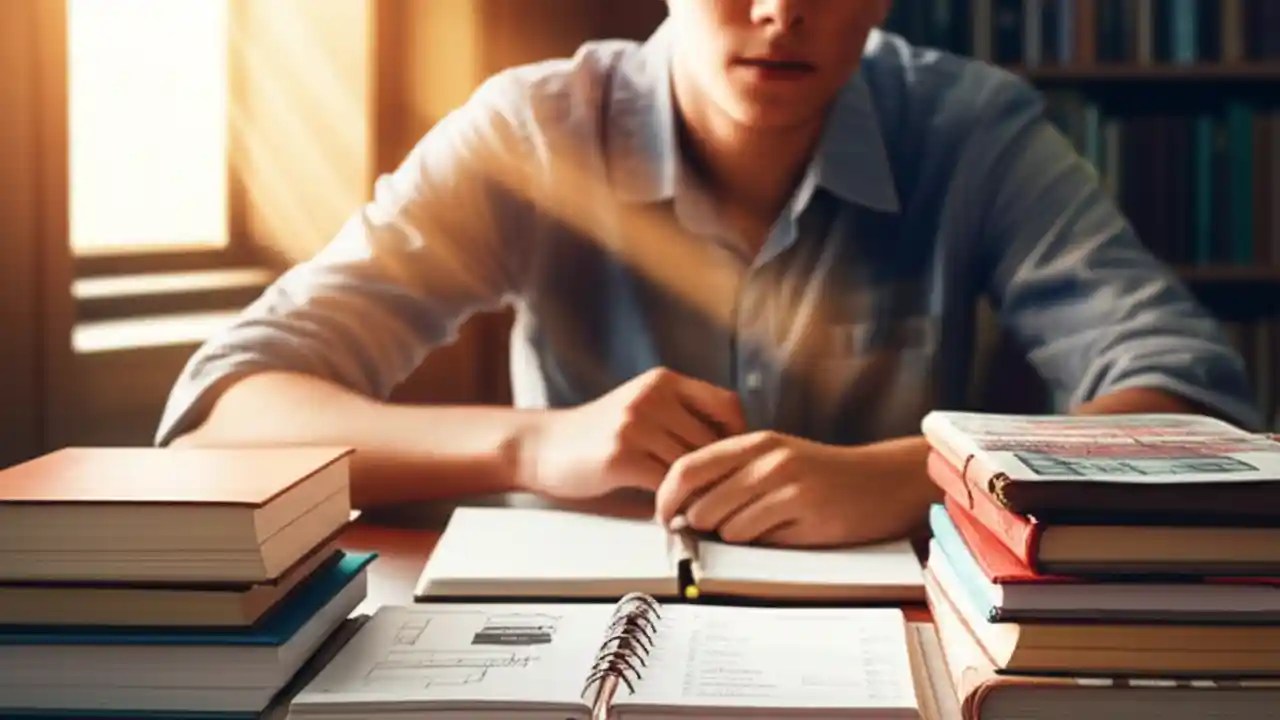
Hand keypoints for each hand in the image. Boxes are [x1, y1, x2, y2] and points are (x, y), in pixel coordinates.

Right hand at [519, 368, 745, 500]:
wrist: (543, 445)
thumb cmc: (598, 433)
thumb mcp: (642, 405)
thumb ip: (681, 415)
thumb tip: (733, 446)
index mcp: (664, 381)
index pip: (727, 404)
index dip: (739, 437)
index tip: (735, 462)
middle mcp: (653, 396)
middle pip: (712, 440)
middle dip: (719, 472)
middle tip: (723, 497)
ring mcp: (636, 424)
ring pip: (691, 465)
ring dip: (698, 492)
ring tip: (700, 510)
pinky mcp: (621, 456)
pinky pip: (666, 484)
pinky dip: (674, 503)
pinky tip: (672, 514)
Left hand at [654, 432, 934, 546]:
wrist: (881, 481)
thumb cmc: (822, 474)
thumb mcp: (774, 458)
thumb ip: (731, 473)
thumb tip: (681, 505)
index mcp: (753, 442)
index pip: (687, 467)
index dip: (665, 497)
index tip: (664, 516)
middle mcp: (767, 459)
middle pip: (701, 502)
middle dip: (696, 524)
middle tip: (707, 532)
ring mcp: (786, 485)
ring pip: (725, 526)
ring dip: (729, 537)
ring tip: (756, 528)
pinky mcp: (804, 512)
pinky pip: (756, 539)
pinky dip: (757, 544)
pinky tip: (780, 533)